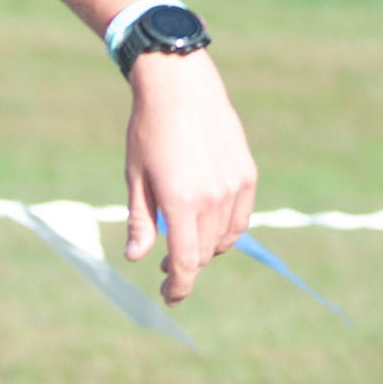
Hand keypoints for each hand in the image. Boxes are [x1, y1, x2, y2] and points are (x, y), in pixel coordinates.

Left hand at [118, 48, 256, 303]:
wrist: (180, 86)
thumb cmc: (148, 130)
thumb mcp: (135, 177)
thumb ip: (140, 220)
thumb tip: (135, 258)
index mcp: (180, 202)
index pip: (184, 262)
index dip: (178, 286)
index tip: (169, 297)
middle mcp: (212, 198)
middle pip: (203, 254)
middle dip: (185, 269)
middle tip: (164, 271)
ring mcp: (234, 186)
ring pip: (224, 239)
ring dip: (205, 251)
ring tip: (183, 248)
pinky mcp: (247, 174)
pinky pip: (240, 218)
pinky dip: (225, 232)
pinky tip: (208, 230)